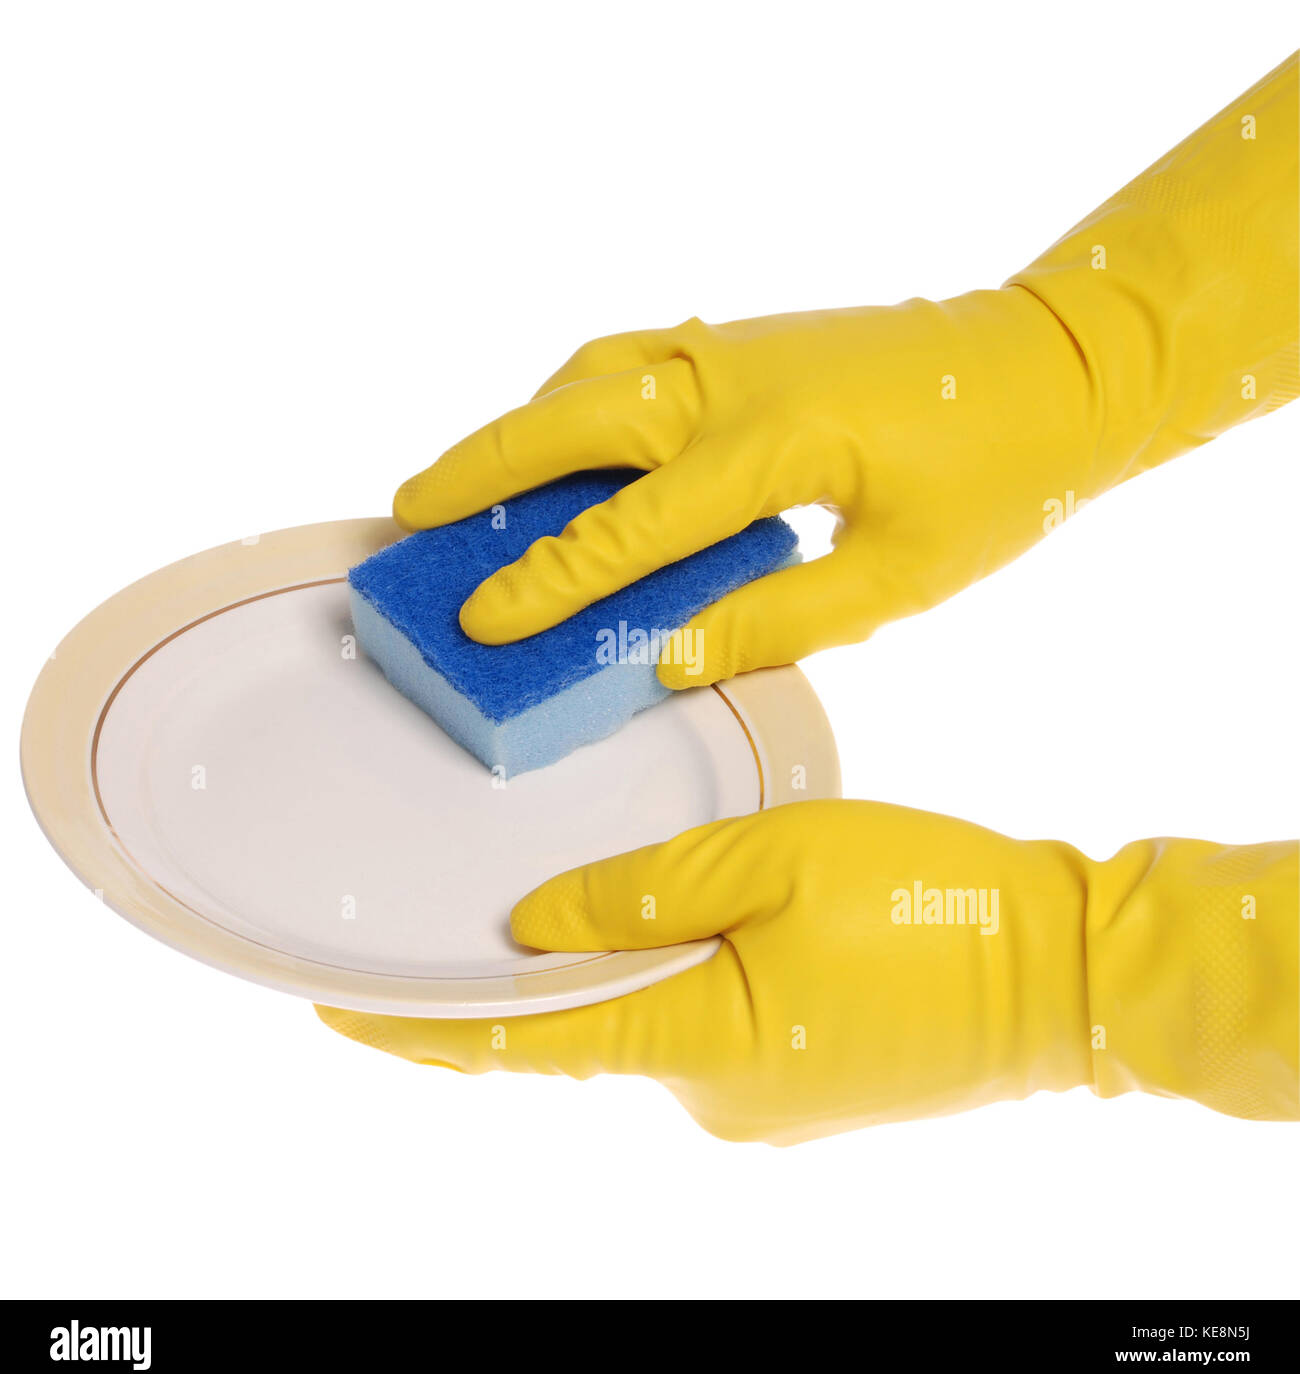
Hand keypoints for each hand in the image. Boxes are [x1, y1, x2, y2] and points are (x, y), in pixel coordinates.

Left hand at [316, 800, 1297, 1142]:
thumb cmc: (936, 903)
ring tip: (643, 892)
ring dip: (628, 967)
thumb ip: (647, 891)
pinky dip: (685, 979)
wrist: (1072, 973)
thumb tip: (539, 922)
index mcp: (700, 1039)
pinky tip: (715, 925)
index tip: (337, 1010)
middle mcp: (717, 1094)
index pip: (524, 1042)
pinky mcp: (801, 1087)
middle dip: (537, 977)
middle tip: (498, 903)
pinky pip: (709, 1026)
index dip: (421, 1028)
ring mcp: (764, 1102)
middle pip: (588, 1028)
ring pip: (655, 1021)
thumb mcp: (782, 859)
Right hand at [393, 291, 1095, 686]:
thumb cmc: (994, 476)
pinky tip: (560, 433)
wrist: (1053, 365)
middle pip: (573, 420)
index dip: (548, 584)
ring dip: (519, 425)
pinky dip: (576, 395)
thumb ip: (774, 620)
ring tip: (464, 476)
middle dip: (481, 466)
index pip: (628, 531)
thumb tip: (666, 662)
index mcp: (774, 448)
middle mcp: (736, 380)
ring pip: (594, 375)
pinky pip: (634, 358)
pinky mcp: (748, 338)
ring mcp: (737, 345)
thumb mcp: (895, 580)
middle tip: (410, 509)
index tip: (480, 618)